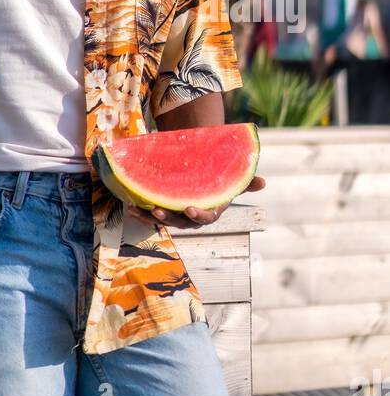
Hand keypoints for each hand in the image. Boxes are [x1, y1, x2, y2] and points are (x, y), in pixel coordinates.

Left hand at [126, 174, 266, 228]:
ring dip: (151, 217)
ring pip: (163, 220)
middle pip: (180, 222)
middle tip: (158, 211)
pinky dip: (141, 211)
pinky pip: (150, 214)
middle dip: (169, 218)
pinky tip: (131, 205)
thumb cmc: (216, 178)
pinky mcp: (161, 209)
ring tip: (140, 209)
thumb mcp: (230, 179)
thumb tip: (264, 182)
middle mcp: (191, 217)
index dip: (197, 216)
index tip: (190, 209)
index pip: (205, 219)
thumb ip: (244, 181)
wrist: (198, 173)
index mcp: (209, 212)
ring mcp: (175, 215)